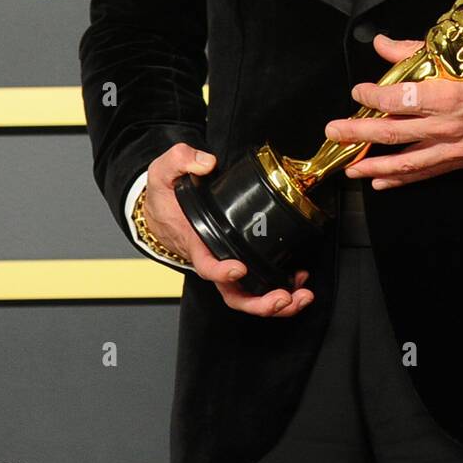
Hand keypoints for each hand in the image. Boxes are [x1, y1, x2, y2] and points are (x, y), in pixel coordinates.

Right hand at [143, 143, 313, 317]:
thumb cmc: (165, 196)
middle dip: (260, 303)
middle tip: (285, 298)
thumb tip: (207, 163)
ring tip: (302, 296)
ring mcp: (226, 264)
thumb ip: (182, 159)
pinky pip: (257, 283)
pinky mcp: (237, 260)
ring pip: (248, 295)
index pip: (206, 265)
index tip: (239, 268)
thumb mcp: (164, 170)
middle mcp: (212, 259)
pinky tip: (298, 280)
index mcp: (196, 242)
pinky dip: (279, 287)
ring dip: (276, 302)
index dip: (222, 272)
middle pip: (233, 294)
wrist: (161, 210)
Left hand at [325, 34, 462, 189]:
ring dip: (374, 165)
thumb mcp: (462, 54)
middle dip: (359, 133)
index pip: (402, 99)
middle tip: (335, 131)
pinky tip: (380, 181)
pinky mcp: (460, 159)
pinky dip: (400, 179)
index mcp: (451, 95)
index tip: (358, 92)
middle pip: (395, 133)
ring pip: (406, 161)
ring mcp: (454, 147)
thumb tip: (384, 45)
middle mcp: (450, 125)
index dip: (374, 97)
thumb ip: (417, 51)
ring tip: (350, 166)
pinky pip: (425, 173)